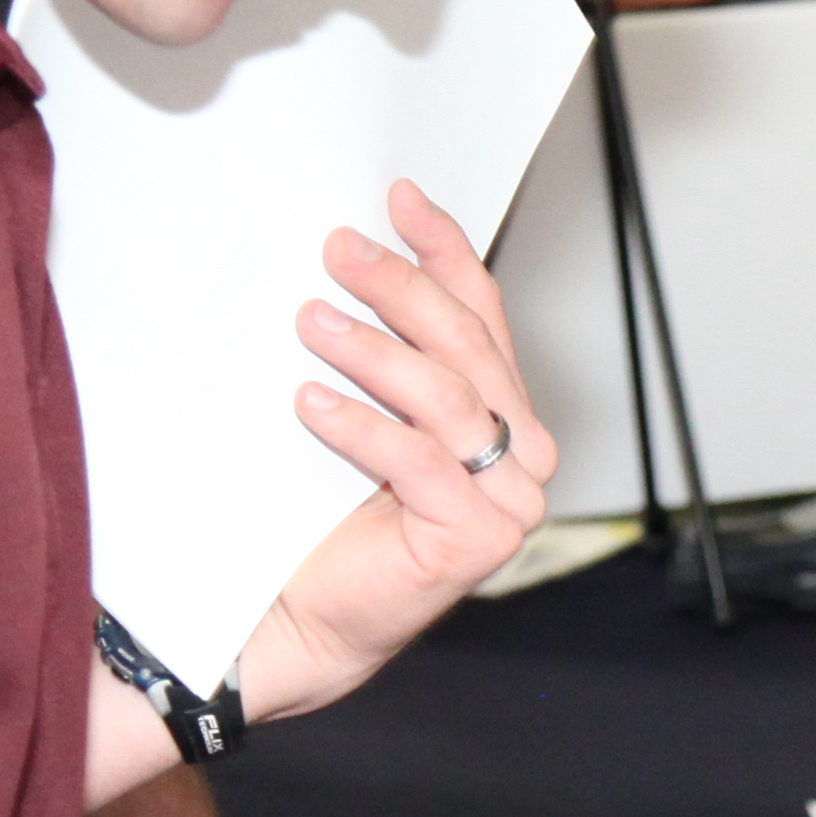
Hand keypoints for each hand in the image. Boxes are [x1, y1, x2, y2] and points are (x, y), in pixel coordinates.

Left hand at [238, 179, 552, 715]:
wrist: (294, 619)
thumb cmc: (317, 517)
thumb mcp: (353, 407)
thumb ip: (379, 351)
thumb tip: (353, 255)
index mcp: (500, 412)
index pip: (483, 312)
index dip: (445, 250)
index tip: (397, 197)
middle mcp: (520, 453)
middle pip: (470, 345)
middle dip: (401, 287)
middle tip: (335, 251)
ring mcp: (509, 500)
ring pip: (449, 396)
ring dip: (374, 349)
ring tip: (311, 322)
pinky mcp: (480, 541)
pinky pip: (423, 462)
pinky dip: (362, 427)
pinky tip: (311, 404)